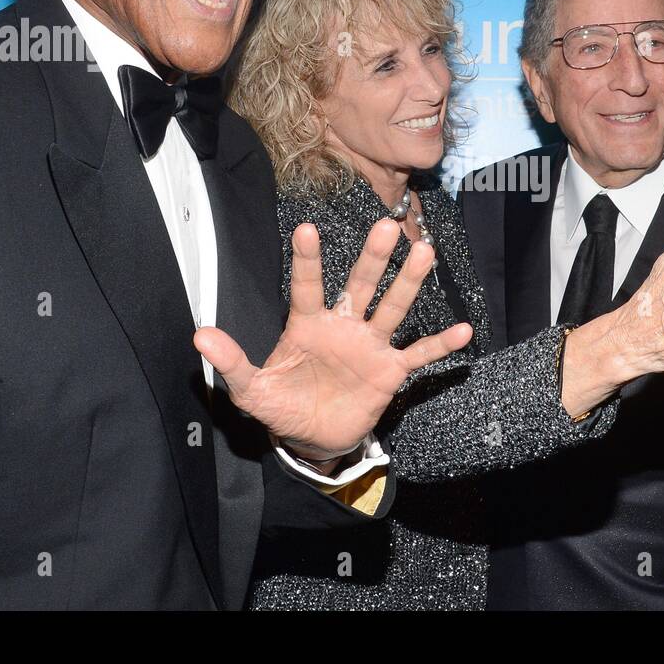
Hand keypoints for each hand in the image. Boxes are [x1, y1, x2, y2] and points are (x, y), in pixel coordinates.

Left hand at [194, 218, 472, 461]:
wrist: (311, 438)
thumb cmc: (281, 405)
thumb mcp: (251, 389)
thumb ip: (231, 362)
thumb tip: (200, 336)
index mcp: (307, 325)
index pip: (306, 286)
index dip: (307, 260)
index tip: (306, 228)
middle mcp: (343, 326)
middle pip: (360, 284)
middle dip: (373, 257)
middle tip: (387, 225)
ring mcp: (369, 346)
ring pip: (392, 308)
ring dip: (409, 282)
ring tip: (425, 253)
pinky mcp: (389, 371)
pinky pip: (419, 355)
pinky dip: (440, 344)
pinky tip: (463, 331)